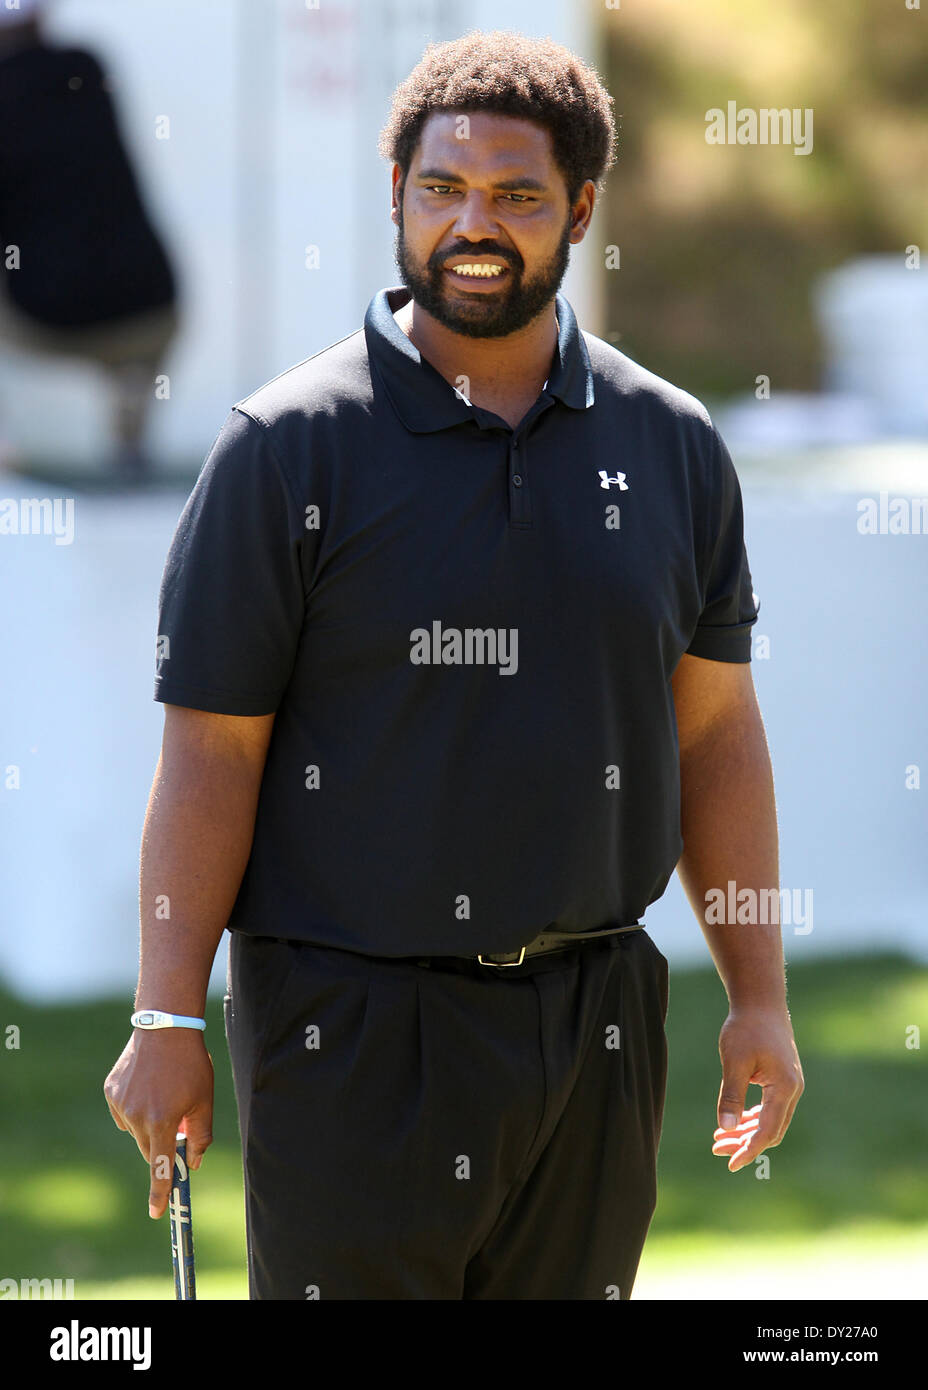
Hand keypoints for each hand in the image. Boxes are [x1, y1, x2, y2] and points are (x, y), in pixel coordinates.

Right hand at [103, 1028, 213, 1217]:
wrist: (165, 1026)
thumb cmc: (191, 1063)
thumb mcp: (204, 1100)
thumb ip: (200, 1135)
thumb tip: (193, 1162)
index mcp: (162, 1122)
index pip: (160, 1168)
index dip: (159, 1193)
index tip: (157, 1213)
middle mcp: (136, 1117)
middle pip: (149, 1148)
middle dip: (162, 1143)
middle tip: (177, 1120)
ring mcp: (120, 1104)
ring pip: (135, 1130)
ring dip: (149, 1124)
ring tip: (163, 1093)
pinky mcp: (111, 1092)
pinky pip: (124, 1112)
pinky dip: (135, 1108)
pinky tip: (147, 1086)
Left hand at [711, 1005, 803, 1171]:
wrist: (761, 1002)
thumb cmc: (746, 1028)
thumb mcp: (734, 1061)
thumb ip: (732, 1095)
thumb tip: (726, 1127)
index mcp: (784, 1088)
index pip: (767, 1130)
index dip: (749, 1150)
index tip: (731, 1164)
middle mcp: (792, 1090)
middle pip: (770, 1130)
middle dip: (745, 1143)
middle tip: (716, 1149)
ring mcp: (789, 1085)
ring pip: (770, 1121)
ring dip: (747, 1131)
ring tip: (719, 1138)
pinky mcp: (782, 1080)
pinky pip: (770, 1108)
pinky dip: (752, 1118)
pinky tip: (734, 1122)